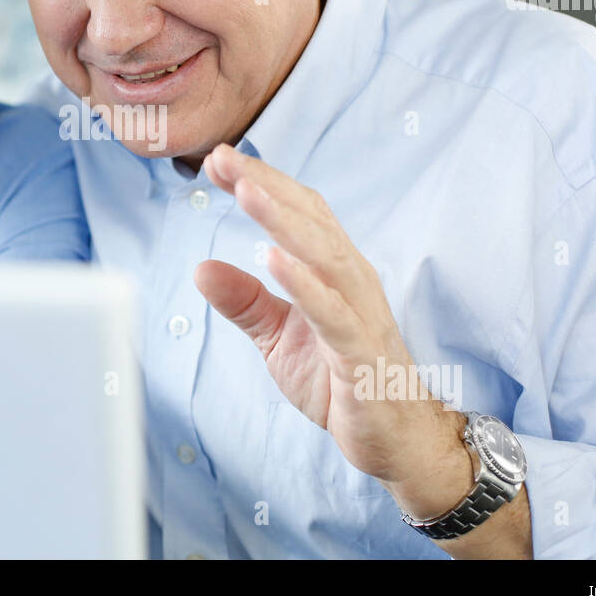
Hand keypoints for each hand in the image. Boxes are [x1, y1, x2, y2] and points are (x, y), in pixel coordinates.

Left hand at [193, 144, 466, 496]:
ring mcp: (361, 314)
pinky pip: (333, 314)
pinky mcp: (361, 354)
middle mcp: (352, 281)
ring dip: (283, 221)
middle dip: (267, 185)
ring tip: (245, 191)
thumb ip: (245, 301)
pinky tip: (273, 260)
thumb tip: (200, 268)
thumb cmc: (340, 380)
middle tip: (224, 158)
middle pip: (310, 220)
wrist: (394, 437)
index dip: (262, 182)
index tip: (219, 160)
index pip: (299, 213)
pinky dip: (304, 284)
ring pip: (324, 255)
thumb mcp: (278, 337)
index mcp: (334, 270)